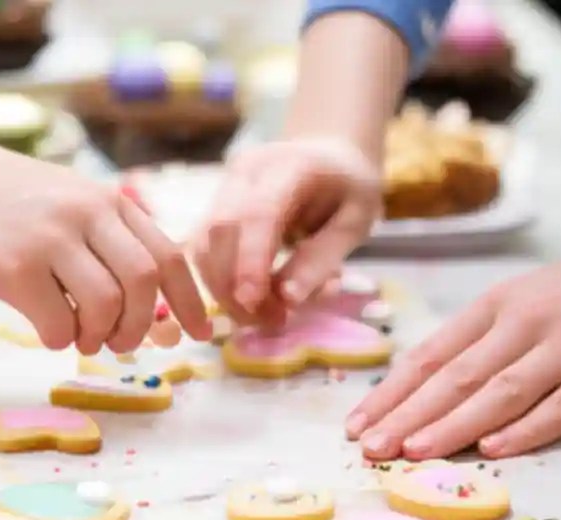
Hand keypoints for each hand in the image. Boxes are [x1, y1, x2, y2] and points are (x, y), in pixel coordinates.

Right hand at [0, 141, 211, 353]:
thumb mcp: (66, 199)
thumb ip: (105, 239)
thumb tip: (150, 309)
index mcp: (107, 200)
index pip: (169, 254)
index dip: (191, 301)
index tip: (202, 334)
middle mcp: (87, 213)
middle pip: (145, 283)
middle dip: (141, 327)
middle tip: (121, 344)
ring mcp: (51, 238)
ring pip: (106, 306)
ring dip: (100, 337)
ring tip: (80, 338)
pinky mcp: (13, 267)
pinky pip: (59, 323)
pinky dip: (60, 340)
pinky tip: (45, 330)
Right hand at [192, 137, 380, 325]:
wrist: (331, 157)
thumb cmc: (349, 189)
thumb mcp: (356, 222)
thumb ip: (323, 258)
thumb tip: (287, 298)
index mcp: (291, 165)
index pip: (259, 212)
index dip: (250, 260)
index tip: (253, 303)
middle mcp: (248, 170)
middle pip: (221, 228)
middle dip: (234, 283)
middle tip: (270, 321)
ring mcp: (226, 185)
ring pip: (203, 241)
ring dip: (223, 288)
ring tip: (262, 317)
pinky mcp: (216, 204)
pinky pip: (205, 247)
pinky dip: (219, 280)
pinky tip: (248, 301)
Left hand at [347, 223, 560, 459]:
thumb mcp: (531, 300)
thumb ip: (489, 340)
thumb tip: (435, 389)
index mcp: (498, 306)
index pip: (432, 355)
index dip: (392, 393)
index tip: (357, 425)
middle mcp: (525, 323)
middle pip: (456, 376)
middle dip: (407, 415)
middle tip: (370, 448)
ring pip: (500, 391)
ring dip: (452, 424)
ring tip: (413, 452)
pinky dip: (527, 427)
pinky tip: (495, 449)